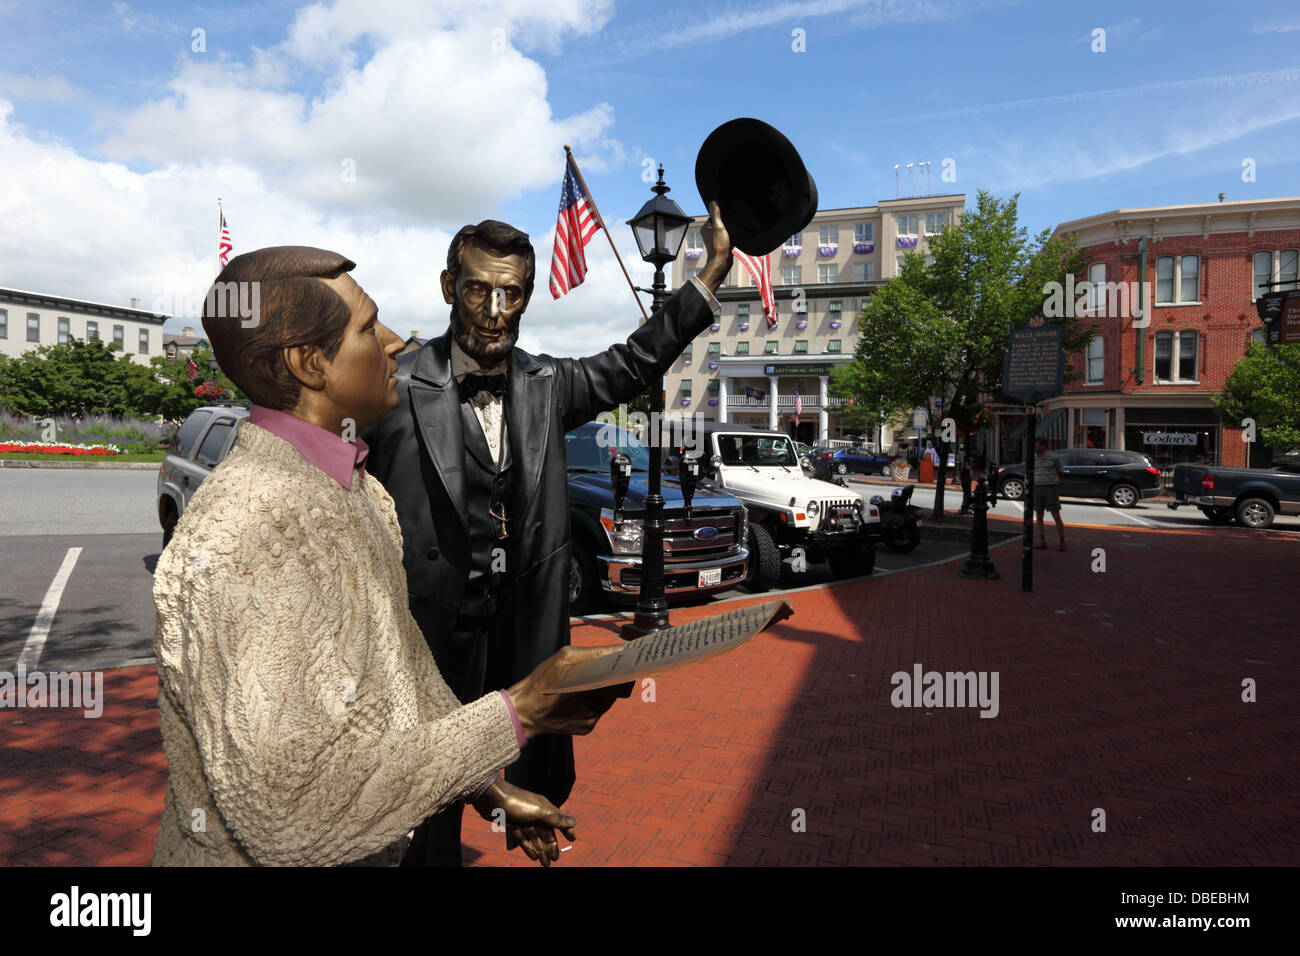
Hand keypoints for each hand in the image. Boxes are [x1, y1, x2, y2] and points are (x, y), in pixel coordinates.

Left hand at [471, 779, 575, 866]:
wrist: (490, 797)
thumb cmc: (515, 802)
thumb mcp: (538, 812)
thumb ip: (555, 818)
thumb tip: (574, 822)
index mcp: (544, 808)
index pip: (558, 821)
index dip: (566, 830)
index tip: (573, 839)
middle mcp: (536, 814)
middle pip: (546, 832)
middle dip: (551, 846)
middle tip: (554, 860)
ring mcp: (524, 819)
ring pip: (535, 837)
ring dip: (540, 850)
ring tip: (545, 864)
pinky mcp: (513, 823)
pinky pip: (523, 838)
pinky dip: (528, 847)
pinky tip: (533, 856)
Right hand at [505, 645, 632, 738]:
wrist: (522, 713)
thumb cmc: (541, 682)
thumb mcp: (563, 658)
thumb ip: (591, 653)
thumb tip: (617, 649)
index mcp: (591, 690)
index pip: (621, 679)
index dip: (626, 668)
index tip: (630, 658)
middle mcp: (595, 708)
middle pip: (615, 689)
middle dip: (613, 678)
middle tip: (611, 665)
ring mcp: (591, 720)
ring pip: (607, 700)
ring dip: (603, 689)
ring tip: (589, 680)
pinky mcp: (586, 728)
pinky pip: (597, 711)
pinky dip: (594, 701)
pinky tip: (579, 695)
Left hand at [697, 200, 732, 291]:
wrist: (722, 262)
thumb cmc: (719, 246)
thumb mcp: (718, 227)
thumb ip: (716, 214)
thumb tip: (713, 202)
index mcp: (705, 227)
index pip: (714, 215)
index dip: (722, 214)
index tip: (727, 216)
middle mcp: (709, 232)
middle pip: (720, 221)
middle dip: (726, 221)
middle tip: (730, 224)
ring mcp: (715, 238)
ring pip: (724, 228)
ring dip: (729, 229)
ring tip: (732, 231)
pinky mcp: (721, 243)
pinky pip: (727, 235)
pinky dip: (731, 235)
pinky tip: (734, 236)